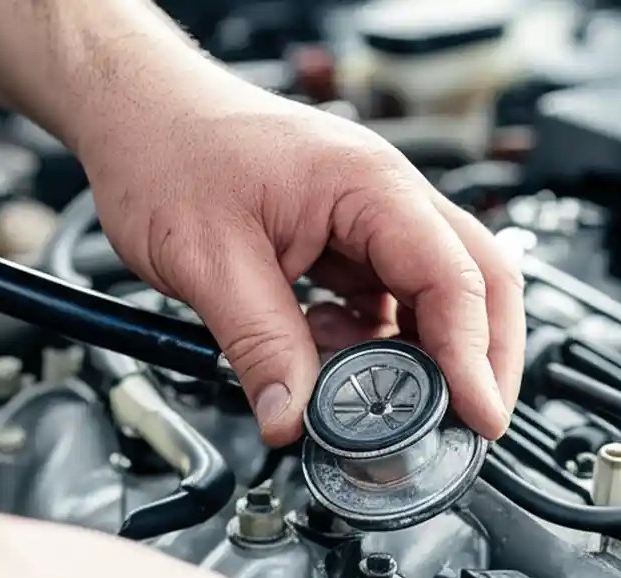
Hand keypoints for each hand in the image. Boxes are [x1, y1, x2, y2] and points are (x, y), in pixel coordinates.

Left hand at [75, 63, 524, 445]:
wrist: (138, 111)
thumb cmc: (170, 150)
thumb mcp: (208, 260)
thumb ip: (259, 345)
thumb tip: (291, 418)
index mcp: (368, 184)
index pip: (453, 277)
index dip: (473, 355)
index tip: (480, 416)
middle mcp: (384, 194)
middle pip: (477, 280)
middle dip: (482, 357)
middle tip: (472, 424)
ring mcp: (369, 216)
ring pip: (436, 294)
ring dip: (426, 355)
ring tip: (389, 404)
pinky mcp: (346, 238)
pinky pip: (388, 298)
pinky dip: (379, 342)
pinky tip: (338, 361)